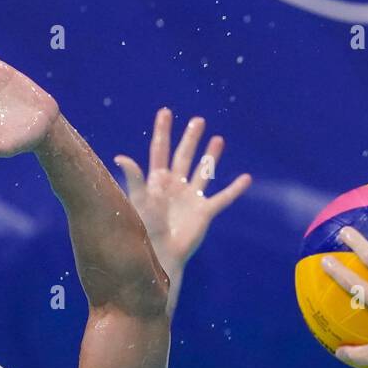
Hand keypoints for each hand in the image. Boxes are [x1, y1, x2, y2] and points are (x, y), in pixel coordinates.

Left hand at [113, 109, 251, 276]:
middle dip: (190, 138)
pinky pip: (223, 198)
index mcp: (157, 181)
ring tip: (218, 139)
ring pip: (204, 172)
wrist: (161, 255)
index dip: (163, 131)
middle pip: (184, 156)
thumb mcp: (139, 201)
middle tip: (198, 120)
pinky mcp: (205, 212)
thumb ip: (134, 179)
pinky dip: (235, 189)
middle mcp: (175, 186)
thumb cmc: (146, 231)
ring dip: (211, 156)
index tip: (165, 111)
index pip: (160, 150)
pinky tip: (246, 179)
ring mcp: (191, 198)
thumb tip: (120, 157)